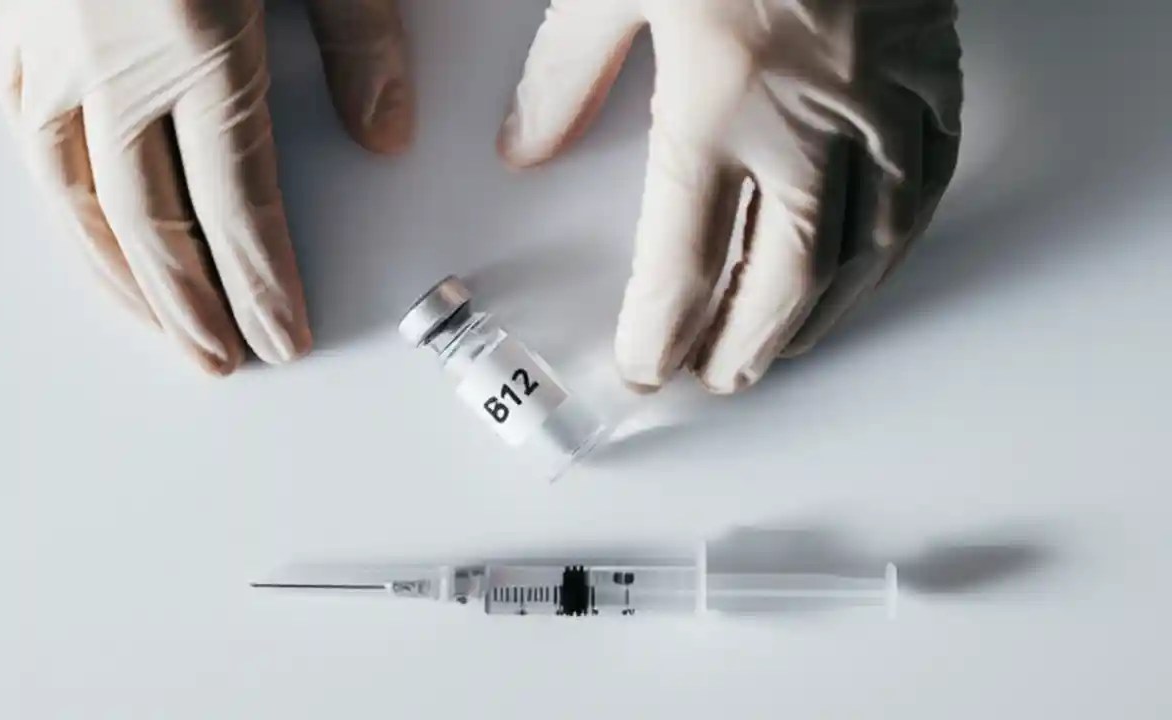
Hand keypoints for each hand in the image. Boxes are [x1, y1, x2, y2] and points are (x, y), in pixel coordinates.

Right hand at [0, 0, 412, 374]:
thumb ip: (360, 38)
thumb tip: (384, 132)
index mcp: (197, 42)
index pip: (236, 205)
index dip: (260, 284)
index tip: (282, 335)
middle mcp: (111, 57)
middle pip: (150, 221)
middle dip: (191, 306)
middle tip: (222, 358)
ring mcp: (49, 43)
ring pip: (71, 195)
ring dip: (117, 277)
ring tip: (159, 327)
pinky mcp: (12, 22)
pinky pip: (22, 137)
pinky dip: (57, 203)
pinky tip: (87, 236)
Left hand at [499, 0, 961, 392]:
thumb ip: (563, 76)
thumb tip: (524, 149)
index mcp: (716, 99)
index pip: (683, 260)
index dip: (661, 330)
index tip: (645, 366)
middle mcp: (806, 118)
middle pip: (782, 278)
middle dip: (744, 344)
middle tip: (715, 378)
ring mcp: (879, 100)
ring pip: (865, 248)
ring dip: (823, 315)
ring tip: (784, 349)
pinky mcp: (929, 71)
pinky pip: (929, 183)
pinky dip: (896, 243)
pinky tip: (872, 267)